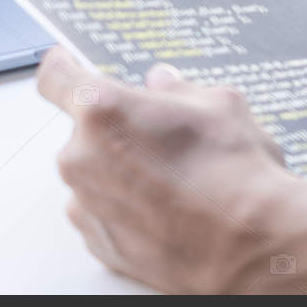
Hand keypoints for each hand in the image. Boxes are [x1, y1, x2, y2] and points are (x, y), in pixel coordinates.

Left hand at [36, 48, 306, 292]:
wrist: (249, 242)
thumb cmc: (236, 173)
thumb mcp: (222, 105)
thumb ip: (182, 90)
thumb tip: (167, 85)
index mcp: (104, 110)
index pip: (57, 77)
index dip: (64, 66)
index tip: (68, 63)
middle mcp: (81, 156)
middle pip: (86, 131)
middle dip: (121, 129)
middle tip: (168, 136)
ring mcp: (86, 202)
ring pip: (96, 173)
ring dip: (125, 170)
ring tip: (179, 179)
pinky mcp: (98, 240)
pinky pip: (104, 211)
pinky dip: (129, 206)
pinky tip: (171, 207)